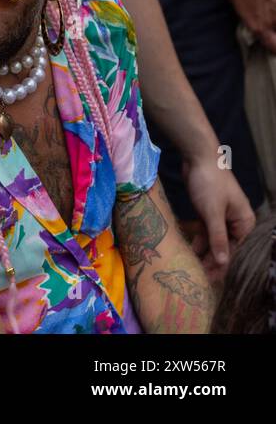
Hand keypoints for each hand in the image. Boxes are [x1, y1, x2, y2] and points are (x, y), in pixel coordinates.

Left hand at [182, 156, 254, 281]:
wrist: (198, 157)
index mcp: (244, 222)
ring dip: (204, 251)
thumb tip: (223, 262)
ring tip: (193, 266)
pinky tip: (191, 250)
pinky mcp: (208, 210)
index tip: (210, 279)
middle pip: (224, 246)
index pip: (234, 249)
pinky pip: (205, 229)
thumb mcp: (212, 213)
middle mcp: (236, 220)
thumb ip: (217, 238)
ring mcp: (221, 215)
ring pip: (213, 239)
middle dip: (212, 260)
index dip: (221, 265)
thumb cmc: (209, 183)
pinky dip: (199, 238)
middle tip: (199, 276)